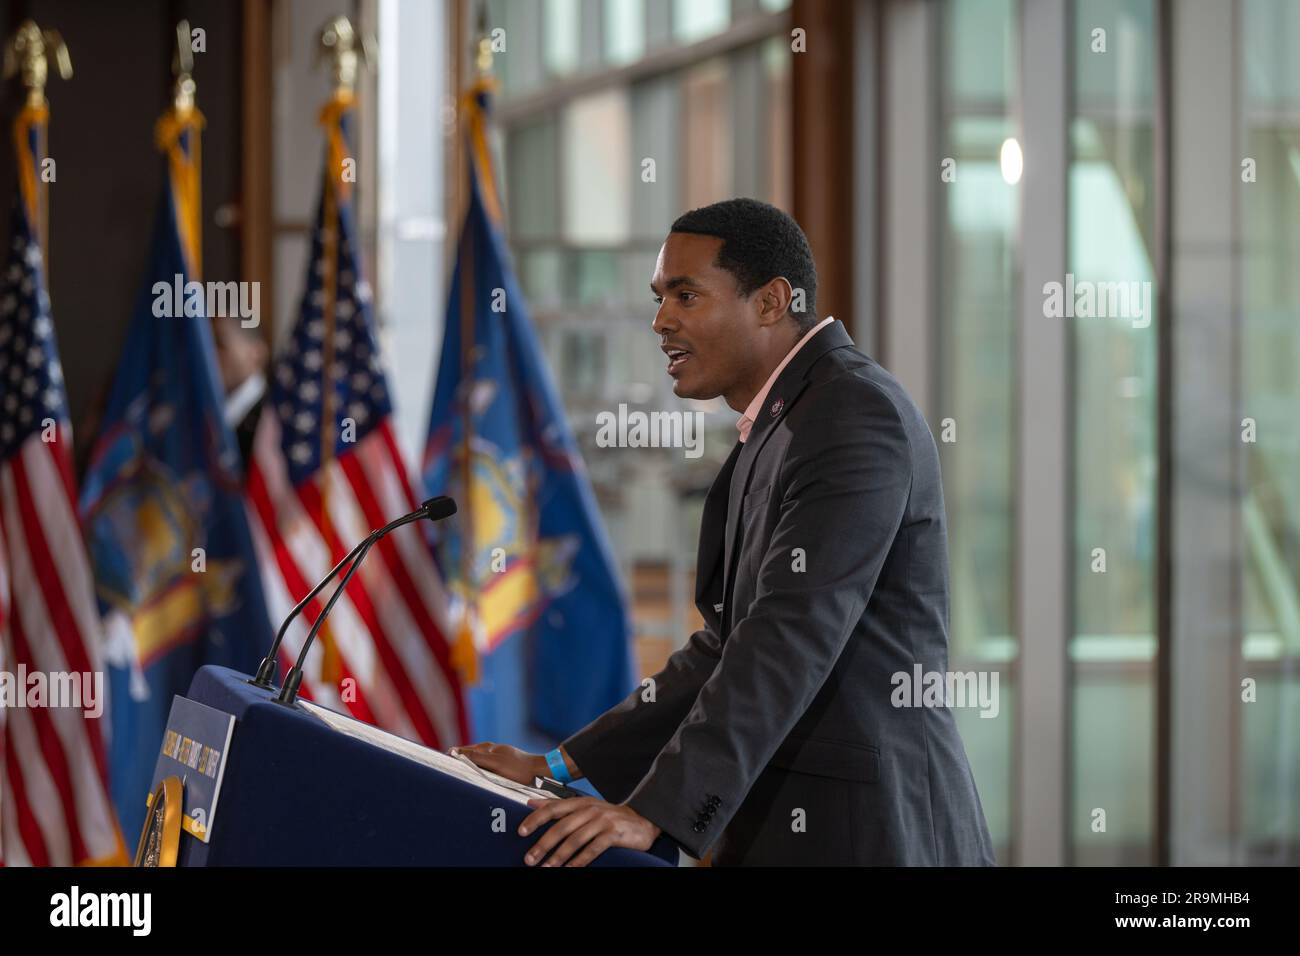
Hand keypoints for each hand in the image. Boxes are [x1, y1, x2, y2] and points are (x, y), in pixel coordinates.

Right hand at [451, 742, 546, 785]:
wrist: (539, 772)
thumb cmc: (518, 768)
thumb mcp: (495, 763)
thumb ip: (475, 757)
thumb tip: (454, 751)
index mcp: (487, 748)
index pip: (462, 750)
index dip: (450, 756)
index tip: (439, 762)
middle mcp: (490, 750)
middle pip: (468, 754)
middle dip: (456, 760)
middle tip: (443, 770)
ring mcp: (496, 757)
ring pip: (476, 760)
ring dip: (466, 765)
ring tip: (455, 774)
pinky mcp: (502, 766)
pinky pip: (484, 766)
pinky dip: (476, 770)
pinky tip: (475, 777)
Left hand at [518, 797, 660, 866]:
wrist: (643, 820)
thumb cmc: (610, 816)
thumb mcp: (585, 807)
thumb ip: (559, 805)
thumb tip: (532, 802)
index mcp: (581, 802)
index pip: (553, 808)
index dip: (536, 819)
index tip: (521, 831)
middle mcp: (590, 809)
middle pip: (561, 827)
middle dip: (543, 844)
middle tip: (530, 858)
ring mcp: (603, 821)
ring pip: (575, 840)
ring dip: (558, 856)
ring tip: (546, 868)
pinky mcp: (613, 833)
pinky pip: (592, 849)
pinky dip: (579, 861)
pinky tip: (569, 870)